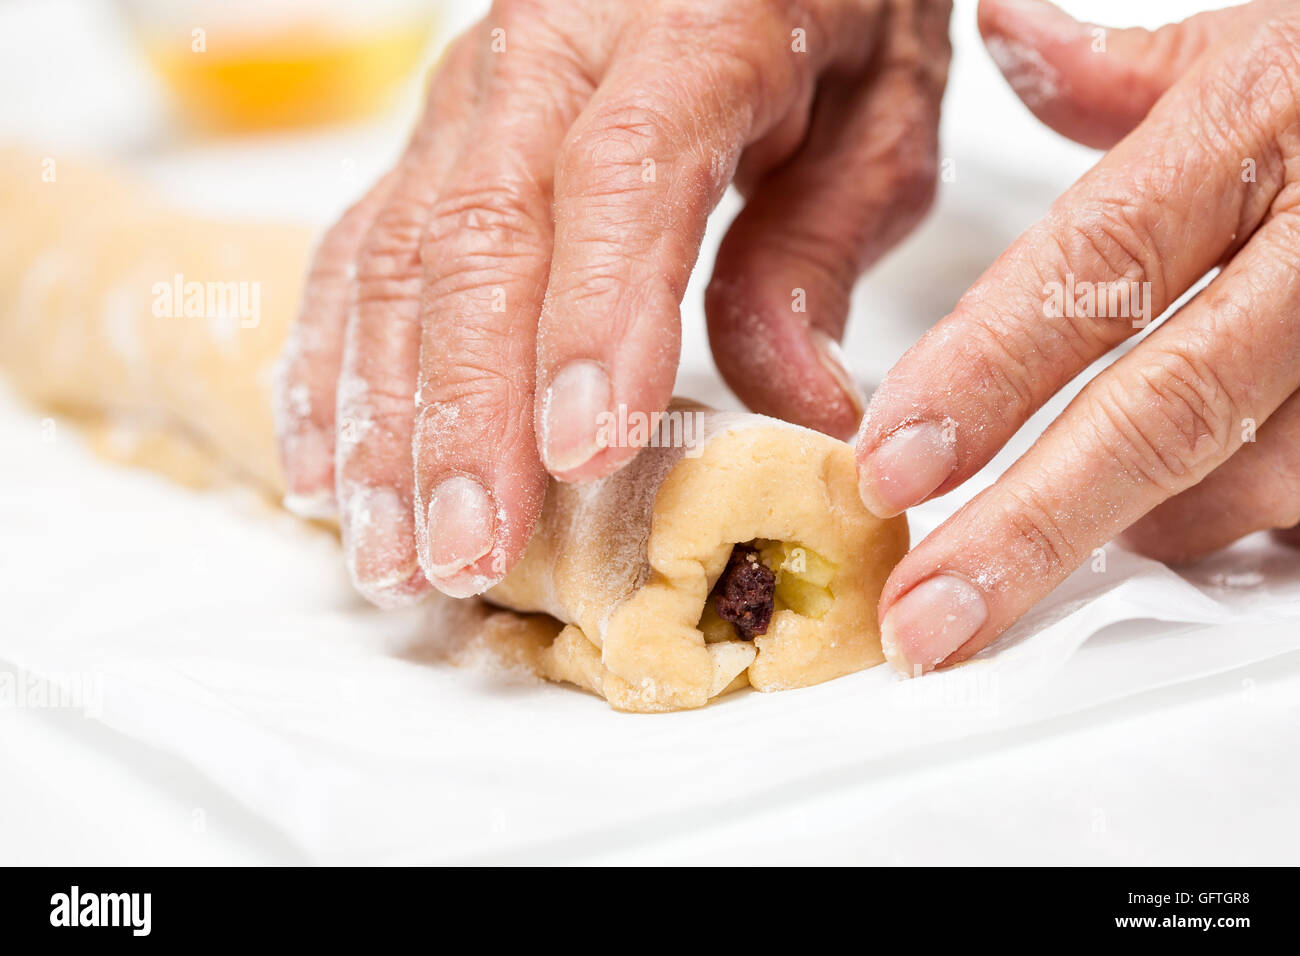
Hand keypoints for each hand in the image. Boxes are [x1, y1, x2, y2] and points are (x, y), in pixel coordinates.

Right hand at [274, 0, 950, 604]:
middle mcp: (549, 47)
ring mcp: (468, 93)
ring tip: (396, 552)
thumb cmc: (818, 4)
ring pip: (396, 257)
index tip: (581, 455)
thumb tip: (802, 408)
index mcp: (686, 21)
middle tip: (468, 553)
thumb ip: (823, 244)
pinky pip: (357, 250)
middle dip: (464, 412)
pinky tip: (325, 468)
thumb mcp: (876, 105)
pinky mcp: (427, 137)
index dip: (593, 318)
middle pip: (479, 233)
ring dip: (385, 420)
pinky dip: (333, 367)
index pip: (622, 172)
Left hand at [857, 0, 1299, 674]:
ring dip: (1128, 531)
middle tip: (930, 613)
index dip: (983, 376)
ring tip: (1028, 563)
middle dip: (1029, 527)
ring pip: (1247, 478)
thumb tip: (1002, 32)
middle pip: (1163, 408)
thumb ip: (1115, 73)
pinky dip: (1228, 521)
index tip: (891, 465)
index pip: (1094, 268)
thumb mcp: (1254, 42)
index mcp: (1258, 133)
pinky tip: (1167, 528)